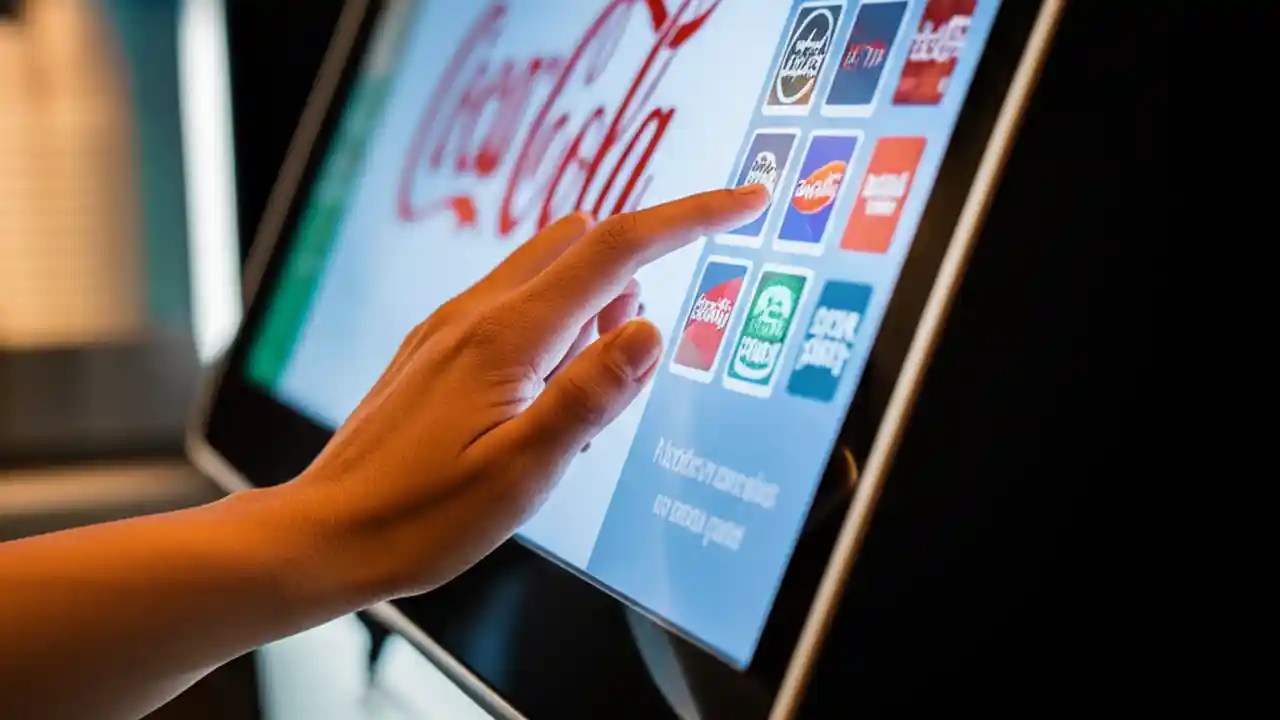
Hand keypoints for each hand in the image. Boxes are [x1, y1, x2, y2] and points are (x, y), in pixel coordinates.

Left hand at [285, 186, 768, 598]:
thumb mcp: (524, 471)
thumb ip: (591, 397)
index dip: (690, 218)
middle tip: (622, 385)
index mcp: (507, 337)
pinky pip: (517, 311)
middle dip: (636, 288)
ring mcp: (453, 326)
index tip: (743, 200)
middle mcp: (478, 314)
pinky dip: (554, 336)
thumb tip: (647, 329)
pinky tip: (538, 407)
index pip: (618, 252)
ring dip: (592, 320)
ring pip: (551, 281)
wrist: (328, 534)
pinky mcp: (440, 347)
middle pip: (585, 251)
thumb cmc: (422, 517)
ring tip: (568, 417)